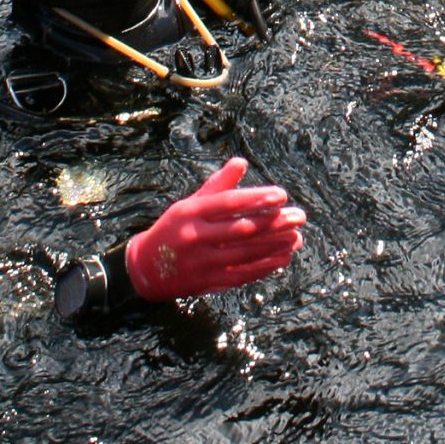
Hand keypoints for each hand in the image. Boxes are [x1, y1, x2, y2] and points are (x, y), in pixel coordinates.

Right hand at [124, 157, 304, 300]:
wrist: (145, 268)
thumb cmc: (173, 229)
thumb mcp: (189, 203)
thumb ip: (217, 184)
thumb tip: (241, 162)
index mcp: (191, 212)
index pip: (229, 203)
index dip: (257, 198)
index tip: (282, 195)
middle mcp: (196, 236)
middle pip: (242, 229)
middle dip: (274, 223)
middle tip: (299, 217)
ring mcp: (202, 261)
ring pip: (245, 253)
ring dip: (275, 246)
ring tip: (297, 237)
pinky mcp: (208, 281)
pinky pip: (242, 274)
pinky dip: (264, 267)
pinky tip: (282, 259)